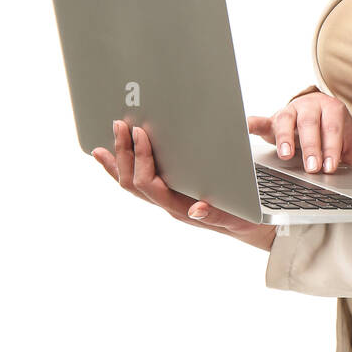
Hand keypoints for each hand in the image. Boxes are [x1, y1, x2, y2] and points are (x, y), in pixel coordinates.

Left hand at [92, 120, 276, 249]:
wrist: (245, 224)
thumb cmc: (242, 217)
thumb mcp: (235, 217)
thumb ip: (215, 214)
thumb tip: (196, 208)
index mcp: (179, 207)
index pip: (149, 184)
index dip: (141, 158)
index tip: (140, 134)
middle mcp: (166, 204)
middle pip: (132, 182)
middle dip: (123, 153)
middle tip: (119, 126)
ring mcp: (164, 199)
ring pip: (130, 183)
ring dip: (117, 160)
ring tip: (105, 141)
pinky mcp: (166, 192)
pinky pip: (137, 183)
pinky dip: (121, 168)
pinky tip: (112, 157)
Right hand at [248, 90, 351, 174]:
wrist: (322, 113)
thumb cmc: (336, 133)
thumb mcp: (349, 144)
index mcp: (332, 109)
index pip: (332, 128)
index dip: (331, 147)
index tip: (329, 167)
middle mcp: (310, 106)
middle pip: (309, 124)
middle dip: (311, 147)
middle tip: (312, 167)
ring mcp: (291, 111)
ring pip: (286, 120)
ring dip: (285, 138)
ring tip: (286, 155)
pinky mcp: (273, 120)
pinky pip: (261, 121)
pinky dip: (253, 124)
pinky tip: (246, 127)